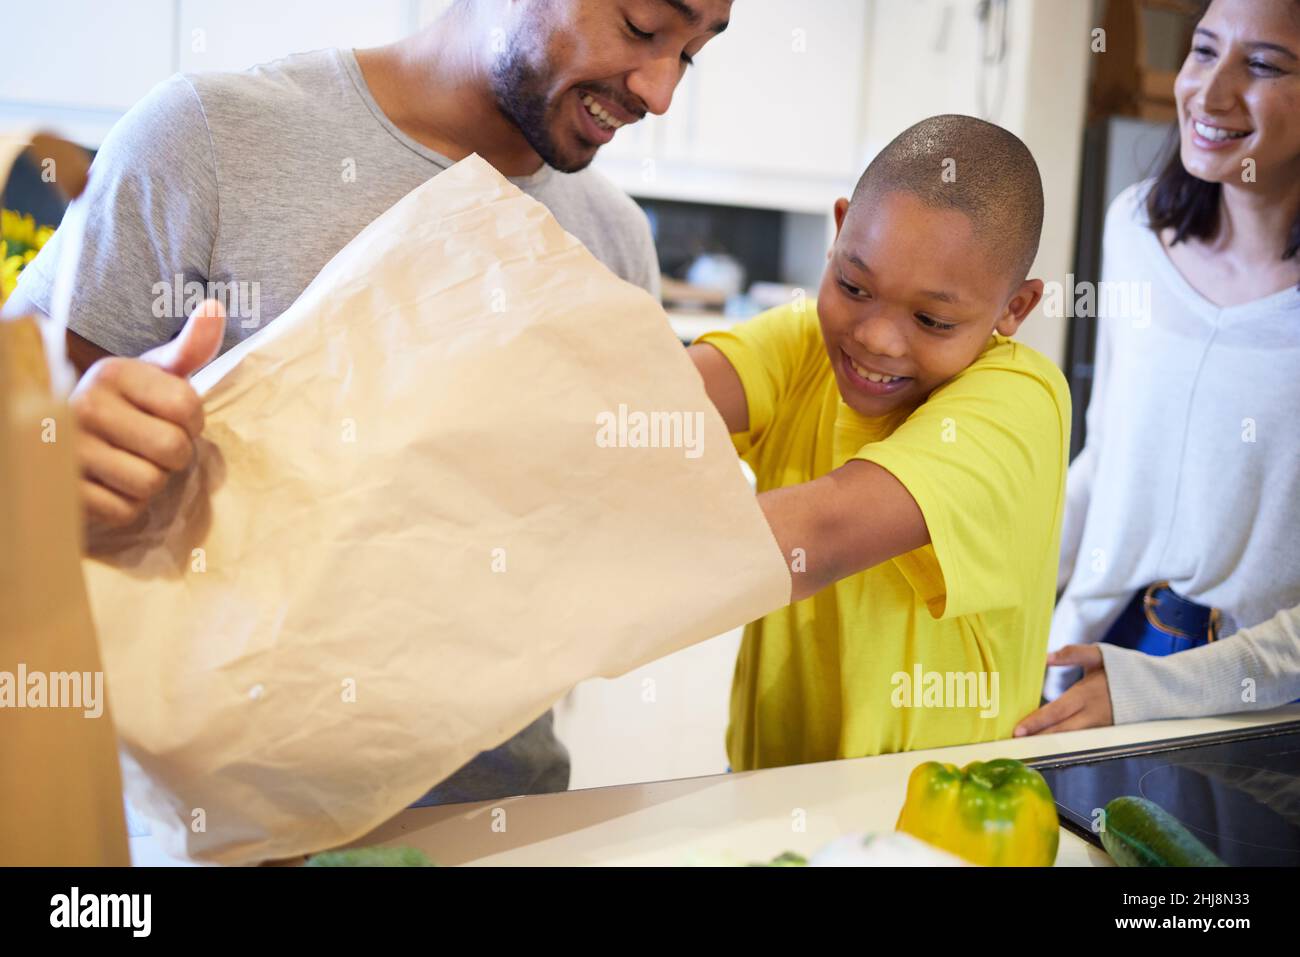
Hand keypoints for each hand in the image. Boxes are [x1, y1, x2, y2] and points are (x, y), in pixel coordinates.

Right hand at [71, 300, 224, 530]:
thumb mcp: (156, 373)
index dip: (192, 421)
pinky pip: (124, 509)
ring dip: (151, 481)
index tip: (171, 417)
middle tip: (151, 445)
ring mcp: (67, 449)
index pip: (188, 407)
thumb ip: (190, 348)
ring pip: (149, 483)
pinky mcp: (63, 489)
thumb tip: (215, 306)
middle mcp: (84, 406)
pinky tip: (111, 483)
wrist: (62, 438)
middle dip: (174, 454)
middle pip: (172, 450)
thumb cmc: (126, 405)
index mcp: (113, 373)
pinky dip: (127, 504)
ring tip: (130, 462)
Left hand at [1013, 644, 1113, 735]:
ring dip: (1049, 742)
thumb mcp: (1099, 655)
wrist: (1156, 687)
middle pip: (1061, 730)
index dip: (1037, 721)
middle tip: (1015, 742)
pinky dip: (1064, 741)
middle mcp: (1093, 714)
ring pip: (1071, 738)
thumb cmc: (1123, 668)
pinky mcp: (1105, 731)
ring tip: (1027, 744)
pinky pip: (1081, 739)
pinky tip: (1049, 740)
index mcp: (1088, 694)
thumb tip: (1046, 657)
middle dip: (1038, 737)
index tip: (1018, 729)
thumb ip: (1073, 654)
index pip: (1057, 711)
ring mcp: (1100, 726)